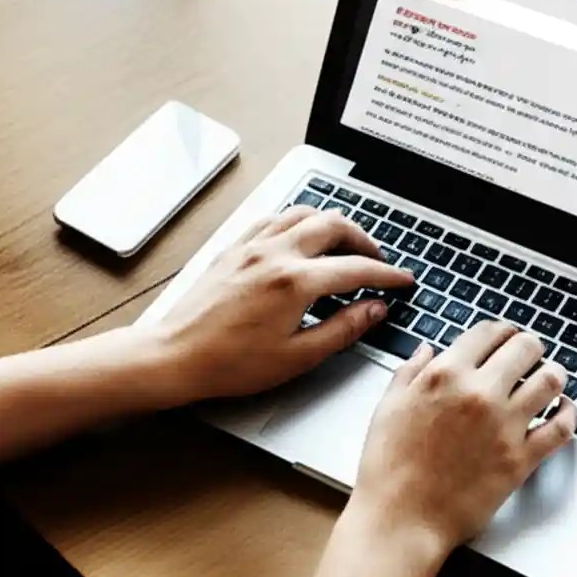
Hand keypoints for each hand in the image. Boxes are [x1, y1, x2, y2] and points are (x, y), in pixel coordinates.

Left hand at [153, 205, 414, 404]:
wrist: (175, 356)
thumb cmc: (229, 363)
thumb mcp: (298, 357)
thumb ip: (343, 329)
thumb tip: (374, 310)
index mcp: (296, 283)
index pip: (356, 268)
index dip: (386, 274)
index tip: (401, 280)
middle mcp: (276, 255)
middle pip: (334, 225)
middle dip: (364, 238)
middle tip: (376, 259)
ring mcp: (252, 246)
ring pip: (304, 213)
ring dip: (331, 223)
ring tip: (344, 243)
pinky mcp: (234, 248)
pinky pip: (274, 219)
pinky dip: (297, 221)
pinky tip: (301, 237)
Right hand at [335, 322, 576, 571]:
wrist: (400, 520)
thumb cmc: (389, 470)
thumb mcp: (387, 409)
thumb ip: (409, 373)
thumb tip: (426, 351)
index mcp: (445, 375)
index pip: (489, 331)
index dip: (501, 330)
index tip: (505, 335)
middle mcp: (479, 393)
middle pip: (526, 347)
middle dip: (530, 346)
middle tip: (530, 354)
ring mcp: (504, 425)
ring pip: (551, 379)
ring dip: (554, 373)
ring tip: (550, 377)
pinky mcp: (521, 458)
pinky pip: (561, 427)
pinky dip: (570, 413)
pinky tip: (565, 409)